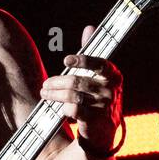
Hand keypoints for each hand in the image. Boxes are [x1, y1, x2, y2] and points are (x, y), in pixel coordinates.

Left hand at [39, 24, 122, 153]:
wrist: (104, 131)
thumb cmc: (99, 98)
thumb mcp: (99, 76)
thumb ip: (92, 53)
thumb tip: (89, 28)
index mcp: (114, 76)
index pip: (100, 64)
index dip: (83, 60)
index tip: (66, 60)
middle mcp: (111, 90)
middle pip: (77, 81)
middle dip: (57, 82)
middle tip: (45, 84)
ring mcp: (103, 106)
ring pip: (72, 96)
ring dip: (55, 95)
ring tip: (45, 94)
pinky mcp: (94, 121)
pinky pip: (73, 110)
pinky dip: (63, 109)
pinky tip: (60, 109)